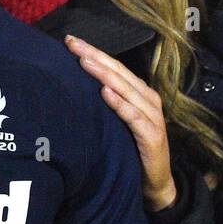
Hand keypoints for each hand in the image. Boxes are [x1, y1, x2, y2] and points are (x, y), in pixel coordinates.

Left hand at [66, 36, 175, 210]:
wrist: (153, 183)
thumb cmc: (129, 148)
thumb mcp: (113, 122)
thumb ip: (101, 104)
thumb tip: (69, 86)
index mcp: (137, 93)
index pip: (113, 67)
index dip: (93, 52)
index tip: (69, 40)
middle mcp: (146, 100)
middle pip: (118, 73)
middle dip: (94, 56)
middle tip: (72, 43)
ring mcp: (151, 117)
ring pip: (126, 89)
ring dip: (105, 74)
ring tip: (85, 60)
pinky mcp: (152, 136)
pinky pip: (134, 117)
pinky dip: (120, 104)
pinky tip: (105, 93)